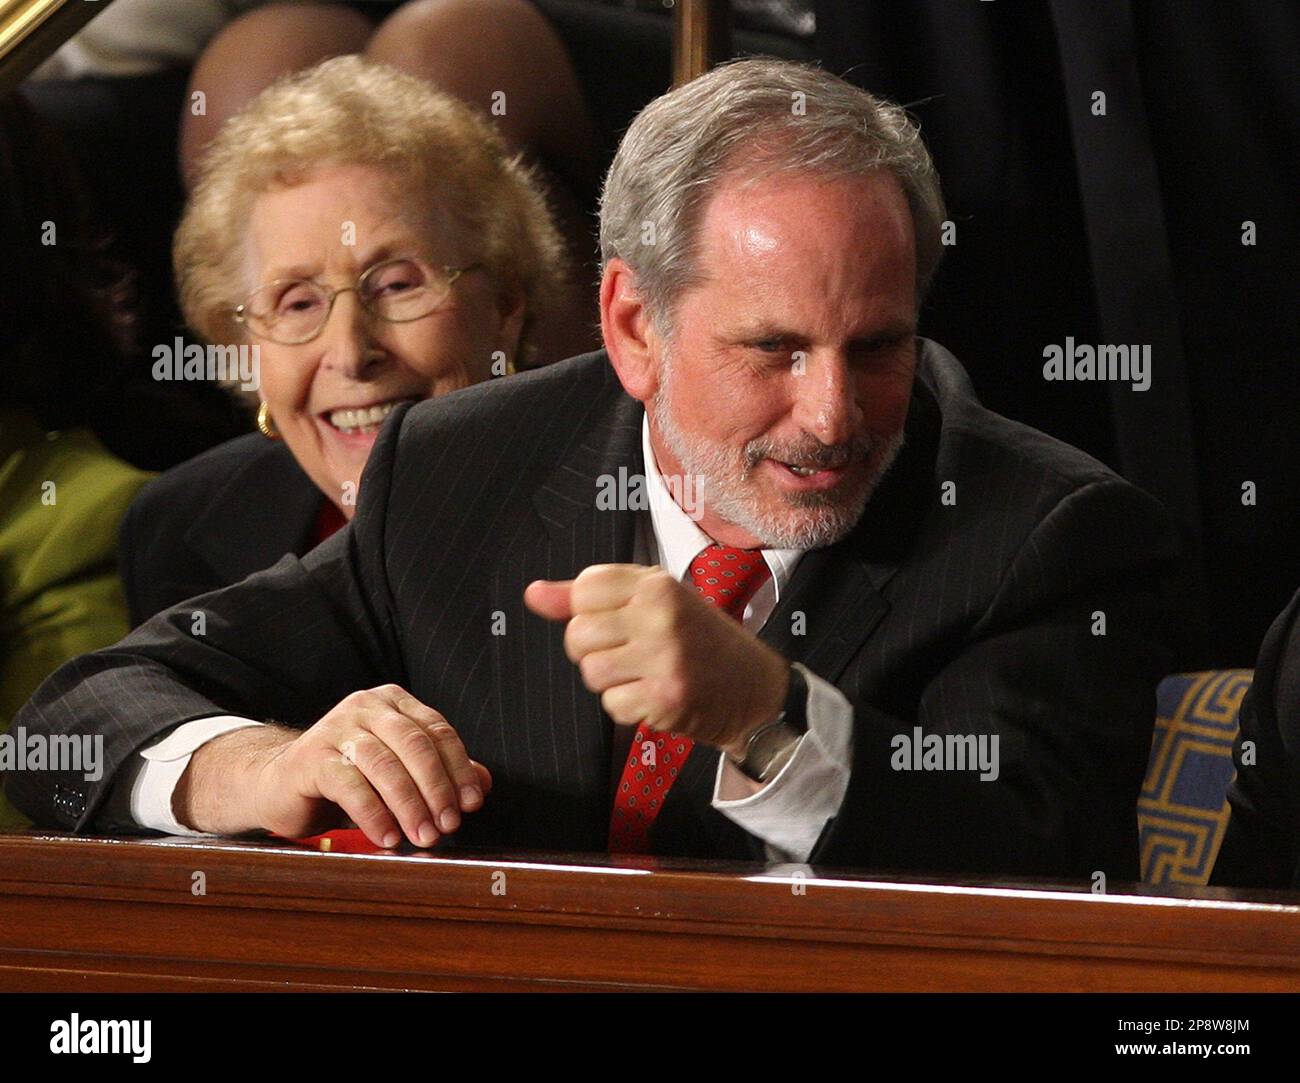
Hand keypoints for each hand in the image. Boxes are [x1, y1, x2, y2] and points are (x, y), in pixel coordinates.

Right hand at [188, 685, 491, 848]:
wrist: (280, 785)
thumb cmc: (350, 779)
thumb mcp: (400, 774)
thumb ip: (441, 774)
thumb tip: (484, 784)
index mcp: (393, 702)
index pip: (438, 730)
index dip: (460, 768)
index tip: (471, 804)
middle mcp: (366, 706)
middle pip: (415, 744)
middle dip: (437, 788)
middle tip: (448, 826)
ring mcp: (336, 727)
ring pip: (385, 765)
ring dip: (409, 805)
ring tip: (423, 837)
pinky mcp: (311, 757)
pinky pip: (351, 785)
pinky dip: (374, 815)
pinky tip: (388, 838)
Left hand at [524, 564, 788, 756]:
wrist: (755, 690)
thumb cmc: (698, 640)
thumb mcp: (653, 602)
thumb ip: (589, 596)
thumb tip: (532, 594)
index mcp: (657, 584)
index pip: (583, 589)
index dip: (590, 612)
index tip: (618, 621)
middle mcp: (660, 615)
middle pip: (578, 635)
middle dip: (594, 652)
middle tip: (631, 654)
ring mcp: (664, 658)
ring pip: (591, 673)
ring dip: (611, 682)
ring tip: (645, 675)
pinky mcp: (666, 699)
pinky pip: (612, 705)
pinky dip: (628, 707)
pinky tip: (655, 696)